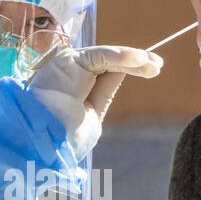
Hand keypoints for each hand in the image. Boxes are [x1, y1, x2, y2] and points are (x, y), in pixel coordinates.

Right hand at [27, 44, 160, 156]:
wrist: (42, 143)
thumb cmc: (63, 139)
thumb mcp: (92, 116)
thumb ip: (104, 93)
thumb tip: (121, 73)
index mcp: (75, 89)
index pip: (106, 72)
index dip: (129, 68)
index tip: (153, 69)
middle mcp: (71, 74)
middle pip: (108, 61)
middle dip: (135, 61)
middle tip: (158, 64)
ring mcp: (68, 65)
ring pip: (106, 57)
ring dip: (133, 59)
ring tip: (154, 64)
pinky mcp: (68, 60)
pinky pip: (100, 56)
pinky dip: (121, 57)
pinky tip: (140, 60)